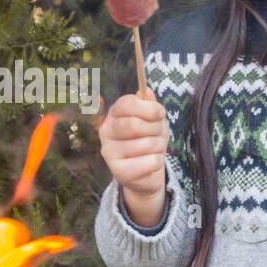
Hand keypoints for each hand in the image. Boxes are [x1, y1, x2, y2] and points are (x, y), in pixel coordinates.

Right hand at [98, 89, 169, 226]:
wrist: (145, 174)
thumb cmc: (148, 141)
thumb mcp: (153, 121)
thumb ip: (150, 106)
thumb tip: (147, 92)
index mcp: (113, 115)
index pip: (127, 103)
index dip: (148, 108)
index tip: (160, 113)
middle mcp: (106, 132)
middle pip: (134, 124)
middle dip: (155, 129)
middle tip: (158, 134)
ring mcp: (109, 153)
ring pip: (146, 144)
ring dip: (159, 147)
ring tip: (154, 150)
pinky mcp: (119, 172)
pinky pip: (150, 162)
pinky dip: (158, 162)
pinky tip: (150, 164)